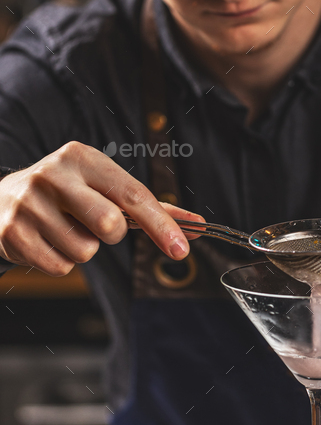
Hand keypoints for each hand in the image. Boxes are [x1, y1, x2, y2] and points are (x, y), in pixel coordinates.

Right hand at [0, 142, 203, 275]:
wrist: (0, 199)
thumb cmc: (67, 195)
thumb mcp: (102, 187)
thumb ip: (150, 207)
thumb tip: (197, 225)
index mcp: (82, 157)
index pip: (133, 194)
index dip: (162, 225)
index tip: (182, 249)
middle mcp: (54, 174)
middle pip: (110, 225)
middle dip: (111, 235)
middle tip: (95, 225)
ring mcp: (29, 203)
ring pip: (85, 251)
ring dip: (82, 249)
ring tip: (63, 230)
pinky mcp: (11, 232)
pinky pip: (60, 267)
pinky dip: (60, 262)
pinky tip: (46, 241)